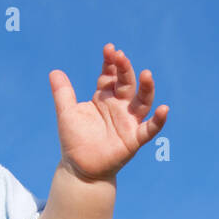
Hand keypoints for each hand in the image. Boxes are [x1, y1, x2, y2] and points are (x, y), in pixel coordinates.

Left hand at [49, 45, 167, 182]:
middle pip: (127, 83)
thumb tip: (54, 71)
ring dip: (147, 88)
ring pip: (142, 101)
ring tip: (146, 74)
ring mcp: (129, 121)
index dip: (110, 63)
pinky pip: (149, 129)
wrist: (80, 169)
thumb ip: (63, 93)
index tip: (109, 49)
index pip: (110, 75)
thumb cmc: (75, 140)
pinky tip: (163, 109)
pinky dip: (158, 121)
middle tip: (120, 56)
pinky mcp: (134, 139)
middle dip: (125, 69)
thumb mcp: (67, 114)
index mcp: (104, 97)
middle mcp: (120, 106)